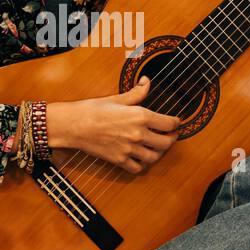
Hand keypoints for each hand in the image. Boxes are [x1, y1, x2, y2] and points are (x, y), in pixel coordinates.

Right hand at [45, 76, 180, 173]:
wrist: (73, 125)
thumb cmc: (92, 110)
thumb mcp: (117, 98)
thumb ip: (137, 93)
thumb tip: (147, 82)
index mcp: (140, 116)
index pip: (169, 123)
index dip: (176, 123)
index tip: (176, 122)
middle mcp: (138, 134)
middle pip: (166, 142)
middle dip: (171, 139)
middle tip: (171, 136)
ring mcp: (129, 149)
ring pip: (154, 157)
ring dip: (159, 153)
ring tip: (157, 147)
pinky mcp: (119, 160)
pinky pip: (138, 167)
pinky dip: (142, 164)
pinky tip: (141, 158)